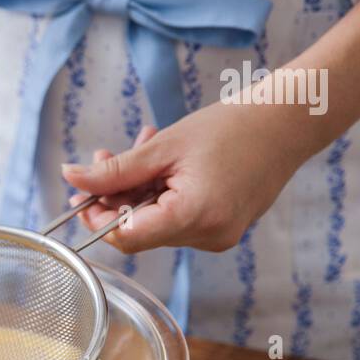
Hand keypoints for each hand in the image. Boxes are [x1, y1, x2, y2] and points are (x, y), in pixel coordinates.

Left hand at [60, 102, 308, 253]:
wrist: (289, 122)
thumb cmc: (231, 127)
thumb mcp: (162, 147)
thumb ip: (114, 171)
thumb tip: (70, 178)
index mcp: (194, 216)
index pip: (126, 237)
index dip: (98, 218)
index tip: (84, 193)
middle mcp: (208, 236)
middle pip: (139, 231)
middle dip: (115, 197)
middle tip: (106, 157)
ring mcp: (218, 237)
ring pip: (155, 224)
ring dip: (138, 190)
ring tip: (144, 145)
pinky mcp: (222, 229)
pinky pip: (177, 219)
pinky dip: (161, 194)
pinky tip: (165, 162)